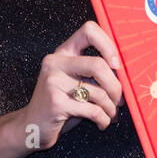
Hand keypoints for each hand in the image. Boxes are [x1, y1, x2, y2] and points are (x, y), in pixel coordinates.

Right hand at [20, 20, 123, 149]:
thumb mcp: (74, 81)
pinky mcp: (56, 103)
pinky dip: (103, 119)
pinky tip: (102, 123)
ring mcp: (53, 82)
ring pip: (98, 92)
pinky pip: (92, 110)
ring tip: (110, 115)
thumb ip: (93, 73)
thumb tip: (125, 74)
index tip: (116, 65)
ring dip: (111, 108)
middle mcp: (55, 63)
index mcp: (63, 53)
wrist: (31, 127)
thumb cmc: (60, 104)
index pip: (88, 30)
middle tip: (119, 100)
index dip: (108, 44)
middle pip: (98, 65)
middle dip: (115, 86)